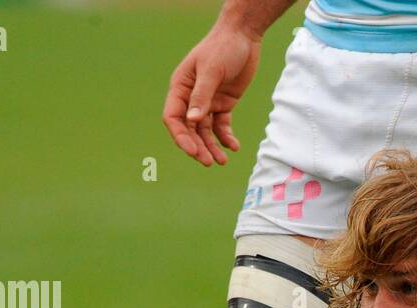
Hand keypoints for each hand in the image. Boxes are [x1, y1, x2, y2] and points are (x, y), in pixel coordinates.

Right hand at [162, 26, 261, 166]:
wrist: (243, 37)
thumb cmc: (223, 48)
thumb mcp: (211, 70)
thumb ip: (202, 96)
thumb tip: (193, 120)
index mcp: (180, 87)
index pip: (173, 118)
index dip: (181, 136)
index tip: (193, 151)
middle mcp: (190, 98)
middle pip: (189, 129)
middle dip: (198, 146)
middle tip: (210, 162)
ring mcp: (207, 102)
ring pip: (205, 131)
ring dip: (212, 147)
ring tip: (222, 161)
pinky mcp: (223, 105)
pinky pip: (222, 126)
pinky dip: (226, 138)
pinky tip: (233, 146)